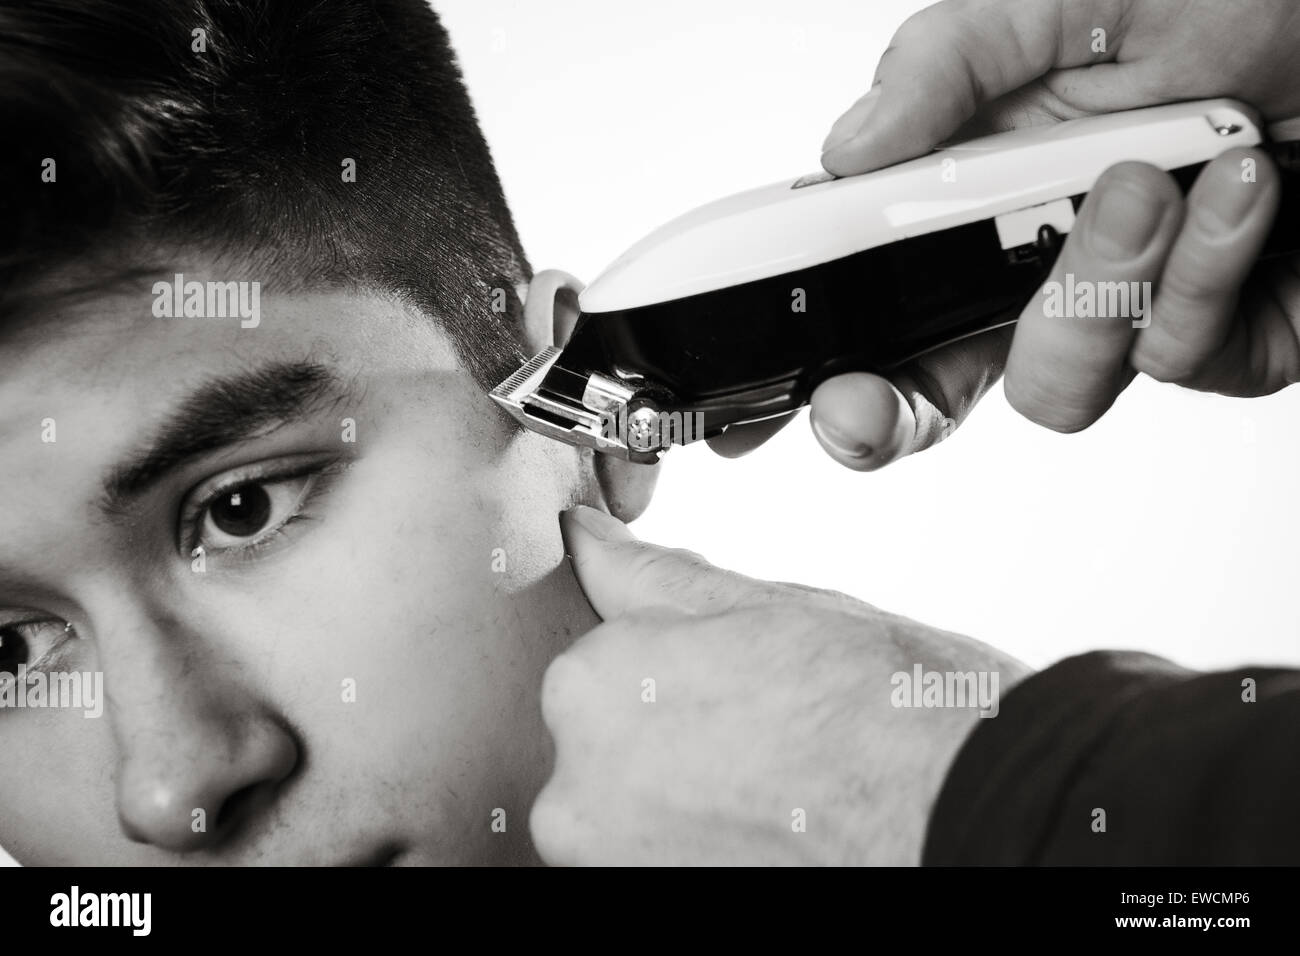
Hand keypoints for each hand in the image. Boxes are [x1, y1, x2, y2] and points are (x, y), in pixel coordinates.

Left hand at [528, 505, 1031, 864]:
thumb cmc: (893, 717)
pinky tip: (769, 836)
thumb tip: (588, 538)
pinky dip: (703, 851)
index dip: (680, 669)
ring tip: (781, 793)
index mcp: (590, 687)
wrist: (974, 821)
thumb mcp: (768, 609)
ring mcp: (609, 869)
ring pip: (634, 814)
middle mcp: (573, 792)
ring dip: (691, 801)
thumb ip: (653, 579)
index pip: (602, 664)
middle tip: (772, 742)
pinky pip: (660, 864)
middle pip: (611, 746)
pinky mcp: (647, 918)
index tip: (739, 687)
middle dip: (677, 737)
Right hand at [714, 0, 1299, 467]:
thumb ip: (947, 65)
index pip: (867, 304)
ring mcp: (1125, 317)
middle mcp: (1036, 272)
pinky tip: (1238, 185)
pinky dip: (1202, 271)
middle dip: (882, 416)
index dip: (805, 365)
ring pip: (1056, 391)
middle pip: (930, 396)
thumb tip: (844, 150)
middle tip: (854, 407)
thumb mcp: (1062, 0)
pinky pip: (1177, 362)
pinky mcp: (1221, 343)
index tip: (750, 409)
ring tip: (1143, 178)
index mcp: (973, 200)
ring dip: (1087, 291)